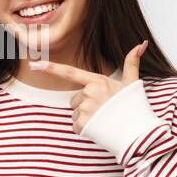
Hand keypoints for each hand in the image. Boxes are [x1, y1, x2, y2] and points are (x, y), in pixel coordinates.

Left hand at [29, 40, 148, 133]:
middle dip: (86, 105)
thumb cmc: (135, 107)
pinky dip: (86, 130)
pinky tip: (100, 129)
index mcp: (97, 81)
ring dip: (86, 118)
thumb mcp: (132, 83)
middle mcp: (89, 93)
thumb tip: (142, 43)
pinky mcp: (82, 124)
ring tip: (104, 120)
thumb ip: (132, 62)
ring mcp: (84, 109)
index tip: (34, 64)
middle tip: (105, 111)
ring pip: (75, 113)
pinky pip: (76, 126)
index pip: (69, 72)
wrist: (138, 134)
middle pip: (75, 99)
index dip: (50, 68)